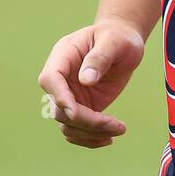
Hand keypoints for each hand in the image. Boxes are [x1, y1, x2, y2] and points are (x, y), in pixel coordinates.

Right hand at [37, 18, 144, 147]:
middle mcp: (62, 79)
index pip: (50, 79)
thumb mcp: (114, 41)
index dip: (59, 97)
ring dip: (90, 134)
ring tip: (119, 130)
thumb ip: (99, 57)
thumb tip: (85, 80)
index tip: (75, 112)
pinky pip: (77, 129)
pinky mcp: (81, 107)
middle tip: (117, 125)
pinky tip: (109, 137)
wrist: (124, 44)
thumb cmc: (118, 37)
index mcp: (63, 56)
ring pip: (67, 124)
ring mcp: (70, 95)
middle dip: (86, 122)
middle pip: (60, 109)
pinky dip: (90, 139)